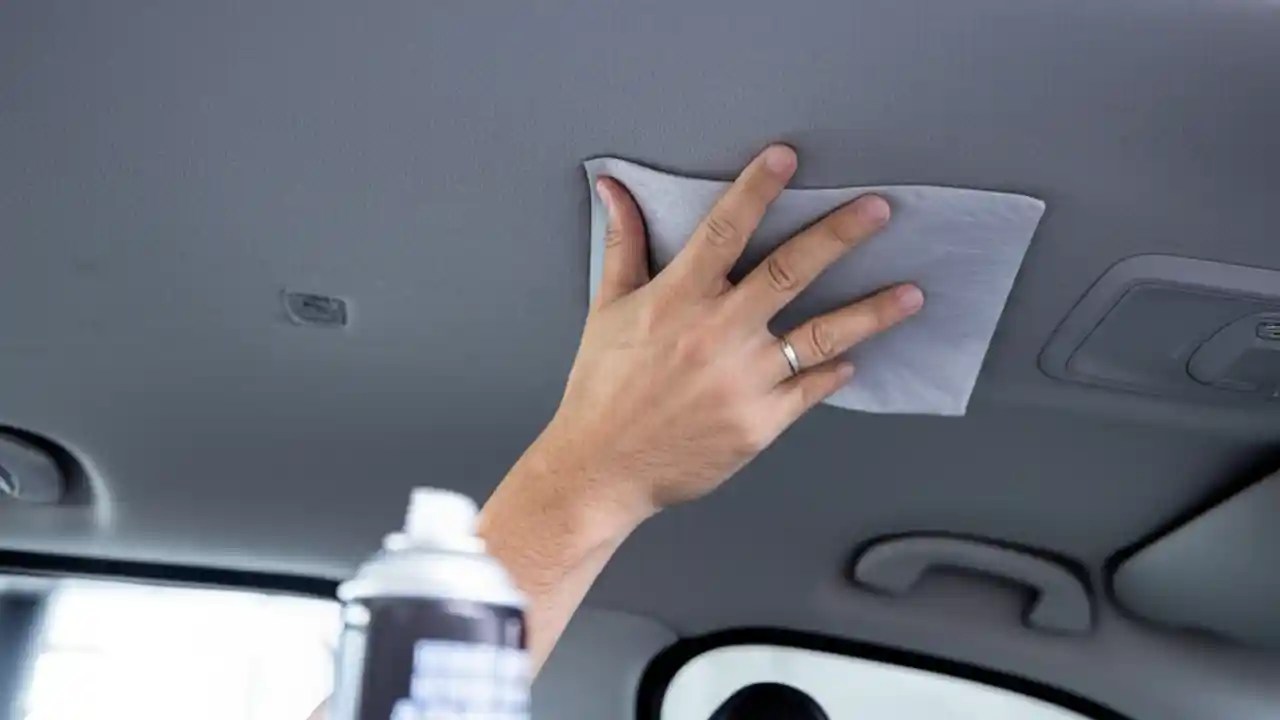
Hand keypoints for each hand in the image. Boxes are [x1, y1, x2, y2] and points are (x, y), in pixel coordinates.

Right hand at [478, 145, 922, 671]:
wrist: (603, 468)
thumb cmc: (602, 389)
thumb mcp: (607, 310)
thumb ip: (623, 245)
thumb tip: (613, 187)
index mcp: (677, 299)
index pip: (723, 230)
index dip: (756, 189)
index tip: (786, 157)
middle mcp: (717, 333)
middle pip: (791, 272)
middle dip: (840, 235)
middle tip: (881, 209)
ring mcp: (745, 380)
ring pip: (822, 335)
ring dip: (871, 312)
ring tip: (912, 293)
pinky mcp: (761, 422)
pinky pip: (811, 388)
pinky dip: (836, 370)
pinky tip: (857, 358)